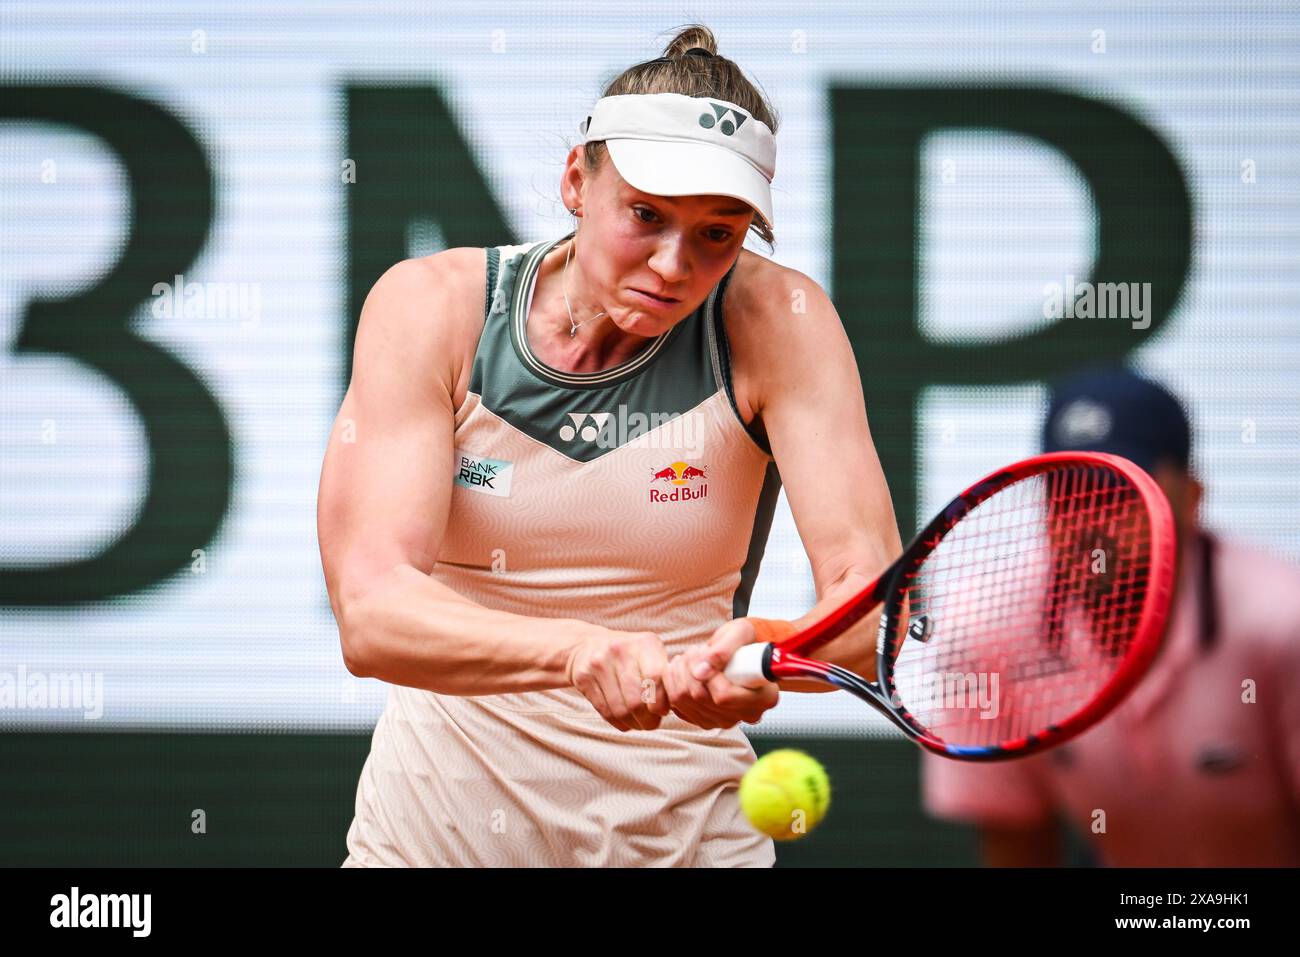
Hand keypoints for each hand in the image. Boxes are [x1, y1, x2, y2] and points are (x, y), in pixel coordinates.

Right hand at [566, 630, 670, 731]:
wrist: (586, 646)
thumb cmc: (630, 655)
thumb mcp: (650, 654)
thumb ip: (666, 675)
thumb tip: (678, 704)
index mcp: (644, 643)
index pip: (656, 678)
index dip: (662, 701)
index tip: (664, 710)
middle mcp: (620, 650)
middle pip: (637, 700)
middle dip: (648, 719)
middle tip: (653, 722)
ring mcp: (599, 664)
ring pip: (621, 710)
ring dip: (634, 724)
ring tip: (640, 723)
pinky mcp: (583, 678)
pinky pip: (605, 712)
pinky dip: (620, 723)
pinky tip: (626, 720)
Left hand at [663, 619, 779, 729]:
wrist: (745, 651)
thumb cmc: (747, 640)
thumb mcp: (740, 633)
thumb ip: (722, 651)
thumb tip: (700, 671)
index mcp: (764, 696)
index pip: (724, 695)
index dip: (707, 674)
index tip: (704, 653)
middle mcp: (747, 713)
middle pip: (701, 698)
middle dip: (688, 669)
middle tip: (694, 651)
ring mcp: (727, 719)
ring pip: (686, 702)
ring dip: (678, 675)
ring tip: (687, 658)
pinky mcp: (709, 720)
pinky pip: (680, 707)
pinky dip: (674, 685)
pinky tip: (682, 671)